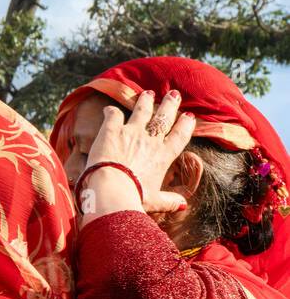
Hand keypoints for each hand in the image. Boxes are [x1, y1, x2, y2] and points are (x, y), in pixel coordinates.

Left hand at [82, 89, 196, 216]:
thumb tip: (182, 205)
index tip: (189, 116)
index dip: (185, 124)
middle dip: (170, 104)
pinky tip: (108, 108)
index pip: (180, 136)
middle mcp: (151, 140)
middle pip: (164, 117)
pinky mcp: (111, 130)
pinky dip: (111, 111)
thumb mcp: (155, 201)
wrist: (112, 189)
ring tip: (148, 93)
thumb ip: (169, 200)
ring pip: (141, 110)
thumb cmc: (135, 197)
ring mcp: (131, 132)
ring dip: (146, 101)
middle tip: (174, 94)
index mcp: (164, 156)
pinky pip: (113, 115)